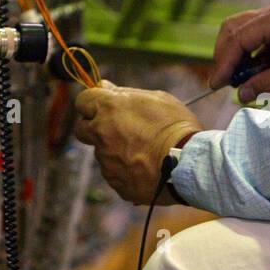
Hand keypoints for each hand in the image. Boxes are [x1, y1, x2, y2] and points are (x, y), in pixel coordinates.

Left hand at [73, 83, 201, 205]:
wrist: (188, 164)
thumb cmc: (176, 126)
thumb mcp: (156, 98)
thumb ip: (125, 93)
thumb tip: (106, 87)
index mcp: (109, 108)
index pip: (82, 100)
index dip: (91, 102)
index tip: (102, 105)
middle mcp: (101, 133)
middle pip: (82, 128)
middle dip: (93, 127)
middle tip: (115, 128)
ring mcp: (106, 160)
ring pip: (101, 152)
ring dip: (114, 150)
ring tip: (143, 151)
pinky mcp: (115, 181)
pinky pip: (114, 173)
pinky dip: (125, 169)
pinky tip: (145, 166)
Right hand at [211, 2, 269, 102]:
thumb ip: (266, 83)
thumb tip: (241, 94)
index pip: (238, 38)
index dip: (224, 62)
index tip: (216, 84)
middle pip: (233, 27)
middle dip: (225, 54)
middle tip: (224, 80)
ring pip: (242, 31)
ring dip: (237, 55)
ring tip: (240, 80)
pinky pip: (256, 38)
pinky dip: (251, 55)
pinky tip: (255, 74)